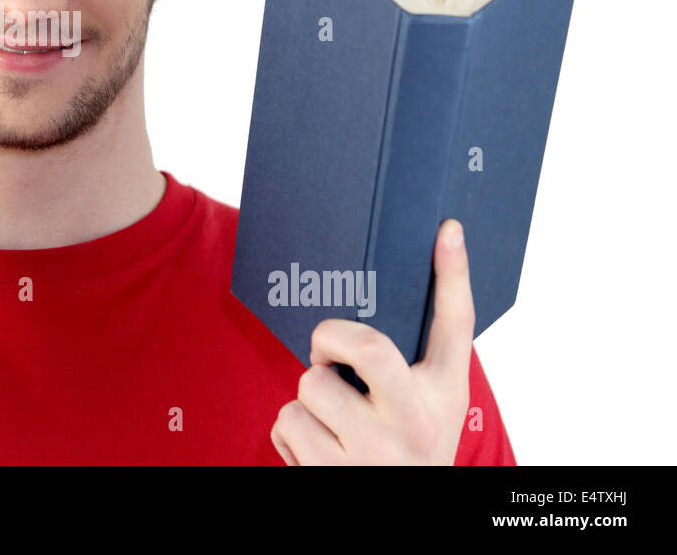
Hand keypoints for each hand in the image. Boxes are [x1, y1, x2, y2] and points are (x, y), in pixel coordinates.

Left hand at [270, 218, 473, 464]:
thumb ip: (431, 338)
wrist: (408, 507)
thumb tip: (442, 239)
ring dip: (309, 400)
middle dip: (328, 343)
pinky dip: (292, 432)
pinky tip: (321, 448)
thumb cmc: (415, 438)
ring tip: (336, 420)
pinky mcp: (326, 477)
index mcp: (440, 397)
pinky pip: (284, 423)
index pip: (452, 328)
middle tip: (332, 360)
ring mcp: (367, 456)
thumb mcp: (437, 396)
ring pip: (307, 388)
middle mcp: (410, 427)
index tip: (447, 229)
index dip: (452, 276)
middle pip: (360, 346)